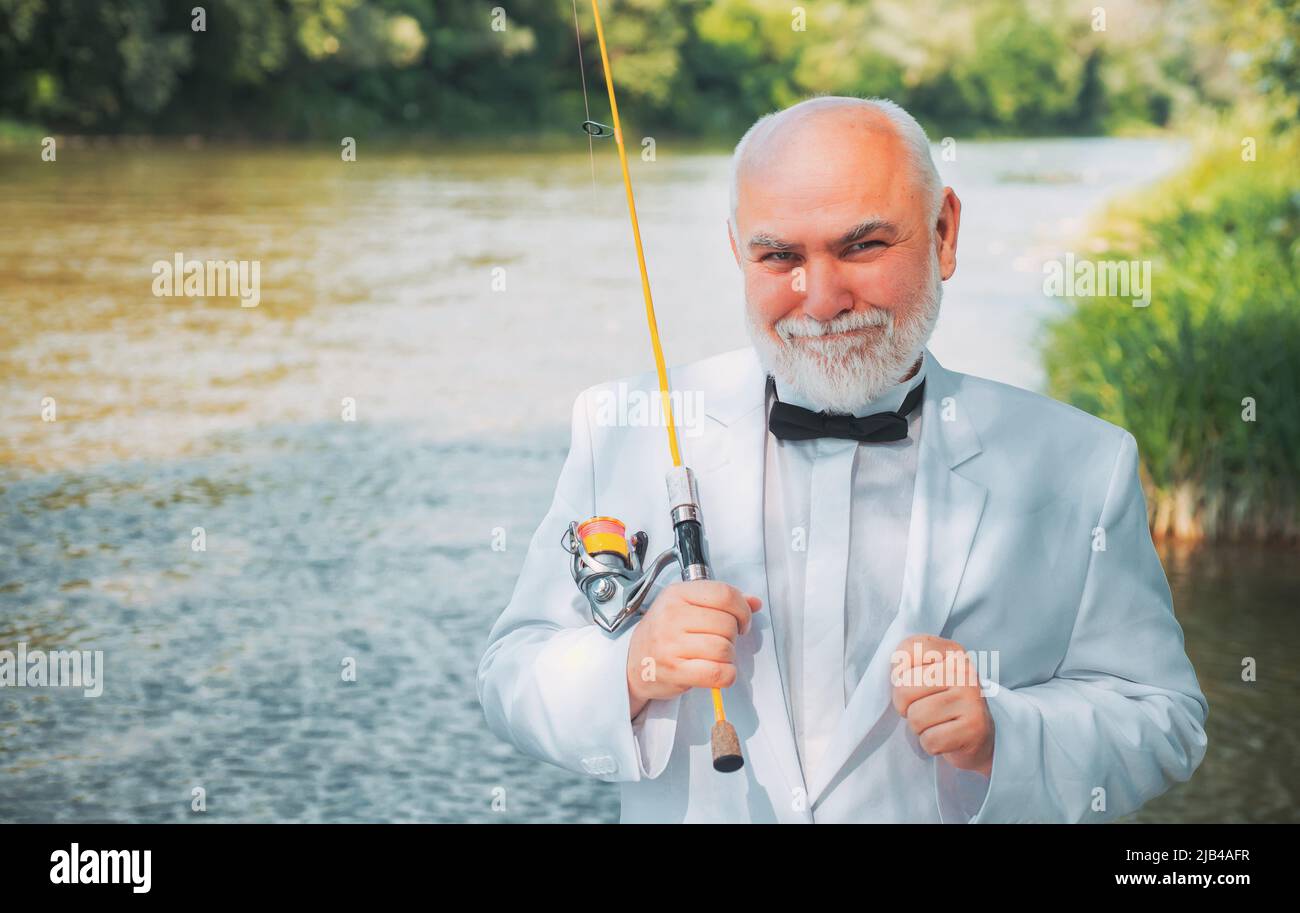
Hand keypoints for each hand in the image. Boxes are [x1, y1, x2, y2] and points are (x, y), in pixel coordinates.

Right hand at [626, 580, 761, 719]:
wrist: (634, 663)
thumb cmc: (665, 633)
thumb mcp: (687, 606)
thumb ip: (722, 601)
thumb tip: (755, 602)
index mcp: (678, 593)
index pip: (724, 594)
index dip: (742, 610)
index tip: (741, 622)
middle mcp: (672, 616)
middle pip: (727, 624)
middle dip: (733, 636)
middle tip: (721, 641)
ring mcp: (671, 644)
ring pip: (725, 649)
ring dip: (728, 657)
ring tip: (715, 656)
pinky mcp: (675, 671)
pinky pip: (718, 673)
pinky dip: (726, 675)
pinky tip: (717, 672)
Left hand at [890, 634, 993, 777]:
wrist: (977, 737)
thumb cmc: (941, 703)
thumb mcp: (922, 673)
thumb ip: (904, 662)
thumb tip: (898, 673)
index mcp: (951, 651)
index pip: (906, 652)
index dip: (899, 675)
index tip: (917, 684)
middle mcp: (964, 670)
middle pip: (904, 689)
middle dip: (906, 707)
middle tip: (925, 709)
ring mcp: (972, 698)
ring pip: (916, 717)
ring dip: (920, 727)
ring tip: (937, 723)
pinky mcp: (974, 727)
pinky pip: (931, 739)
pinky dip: (931, 744)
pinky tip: (946, 737)